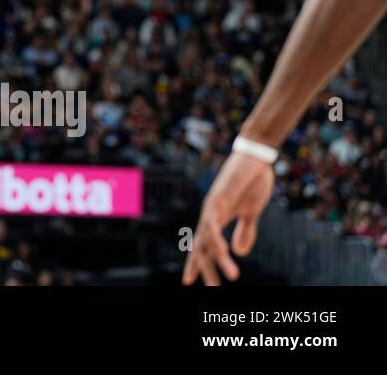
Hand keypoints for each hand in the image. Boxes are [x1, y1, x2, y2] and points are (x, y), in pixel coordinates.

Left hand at [181, 151, 274, 284]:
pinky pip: (214, 222)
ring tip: (231, 277)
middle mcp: (209, 214)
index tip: (188, 282)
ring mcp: (212, 206)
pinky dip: (217, 237)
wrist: (256, 156)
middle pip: (202, 246)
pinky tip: (224, 251)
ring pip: (209, 239)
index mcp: (216, 218)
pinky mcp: (219, 198)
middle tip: (209, 289)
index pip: (202, 245)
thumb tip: (238, 253)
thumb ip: (245, 231)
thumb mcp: (251, 212)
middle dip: (204, 268)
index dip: (196, 263)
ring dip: (219, 259)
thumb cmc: (253, 181)